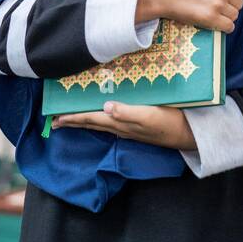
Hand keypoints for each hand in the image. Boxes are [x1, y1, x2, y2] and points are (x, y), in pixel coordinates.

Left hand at [51, 102, 196, 149]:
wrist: (187, 134)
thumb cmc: (169, 122)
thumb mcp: (148, 115)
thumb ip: (127, 112)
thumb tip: (105, 107)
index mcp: (120, 122)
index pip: (91, 119)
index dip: (73, 118)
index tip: (55, 119)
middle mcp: (121, 127)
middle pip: (92, 124)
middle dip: (74, 123)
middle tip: (55, 123)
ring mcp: (129, 129)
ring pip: (101, 125)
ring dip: (85, 122)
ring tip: (73, 121)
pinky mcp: (136, 127)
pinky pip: (111, 123)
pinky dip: (100, 120)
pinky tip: (102, 118)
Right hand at [138, 0, 242, 32]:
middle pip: (240, 3)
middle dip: (230, 3)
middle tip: (214, 1)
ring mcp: (218, 4)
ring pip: (235, 15)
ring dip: (226, 14)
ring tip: (212, 10)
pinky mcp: (210, 18)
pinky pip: (228, 26)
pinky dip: (224, 26)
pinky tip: (215, 21)